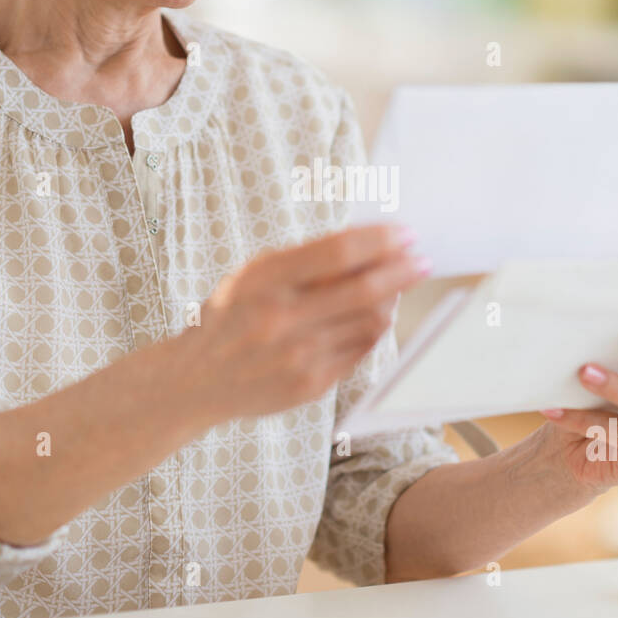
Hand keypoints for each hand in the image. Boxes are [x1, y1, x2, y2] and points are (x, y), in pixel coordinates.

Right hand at [176, 224, 430, 427]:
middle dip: (402, 271)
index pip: (338, 252)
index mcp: (264, 280)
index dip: (380, 240)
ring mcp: (298, 356)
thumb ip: (305, 261)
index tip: (405, 233)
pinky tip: (377, 315)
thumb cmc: (231, 316)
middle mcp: (281, 319)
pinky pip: (361, 350)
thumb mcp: (253, 275)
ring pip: (370, 322)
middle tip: (422, 260)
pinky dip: (375, 329)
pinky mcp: (311, 385)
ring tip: (399, 285)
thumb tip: (371, 242)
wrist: (195, 380)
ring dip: (393, 299)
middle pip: (364, 289)